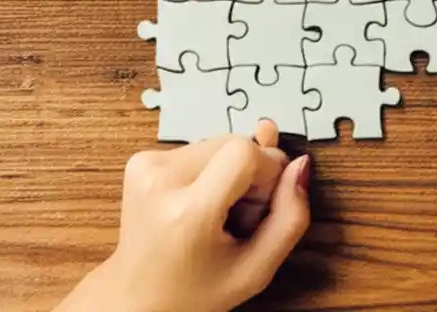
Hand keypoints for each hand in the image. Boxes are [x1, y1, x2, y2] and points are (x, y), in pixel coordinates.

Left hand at [54, 122, 309, 311]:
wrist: (136, 299)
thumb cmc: (194, 292)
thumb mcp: (255, 271)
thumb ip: (290, 218)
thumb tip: (300, 165)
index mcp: (187, 212)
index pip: (244, 151)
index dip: (269, 168)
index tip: (266, 201)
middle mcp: (160, 180)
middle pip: (233, 141)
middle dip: (252, 172)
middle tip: (242, 214)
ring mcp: (145, 166)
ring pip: (218, 142)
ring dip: (232, 171)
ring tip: (220, 213)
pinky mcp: (141, 160)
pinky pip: (198, 148)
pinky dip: (210, 170)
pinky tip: (203, 204)